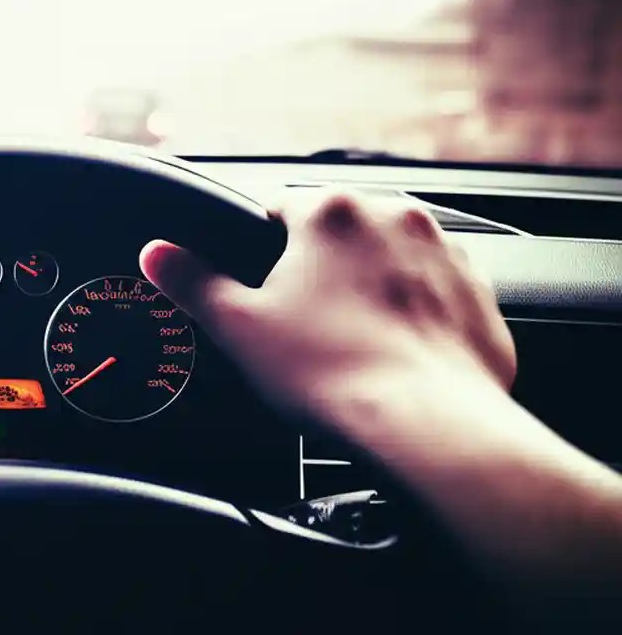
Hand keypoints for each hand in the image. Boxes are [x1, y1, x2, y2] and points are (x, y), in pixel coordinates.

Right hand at [140, 188, 514, 432]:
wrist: (426, 425)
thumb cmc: (331, 373)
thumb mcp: (237, 326)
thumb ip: (192, 282)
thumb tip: (156, 253)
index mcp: (329, 212)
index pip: (277, 210)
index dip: (259, 253)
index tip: (260, 291)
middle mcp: (394, 217)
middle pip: (337, 235)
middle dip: (318, 272)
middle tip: (300, 329)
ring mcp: (446, 253)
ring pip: (387, 263)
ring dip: (368, 290)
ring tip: (348, 348)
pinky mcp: (477, 295)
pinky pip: (433, 297)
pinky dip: (413, 319)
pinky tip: (391, 359)